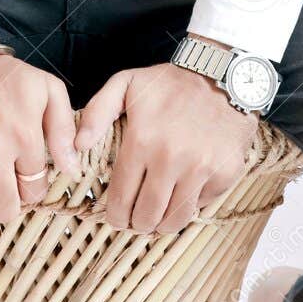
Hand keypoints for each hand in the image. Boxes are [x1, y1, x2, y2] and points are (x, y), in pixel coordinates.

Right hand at [0, 28, 79, 223]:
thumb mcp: (46, 89)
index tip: (24, 176)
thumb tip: (71, 169)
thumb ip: (64, 129)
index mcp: (24, 135)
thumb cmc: (4, 76)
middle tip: (3, 184)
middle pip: (4, 209)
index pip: (34, 190)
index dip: (31, 187)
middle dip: (7, 202)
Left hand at [73, 49, 257, 235]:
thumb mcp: (127, 83)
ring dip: (161, 225)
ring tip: (156, 219)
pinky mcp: (224, 174)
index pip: (122, 197)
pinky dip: (190, 207)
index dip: (115, 215)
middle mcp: (170, 158)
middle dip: (136, 224)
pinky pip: (201, 206)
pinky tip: (182, 196)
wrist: (223, 76)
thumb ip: (97, 112)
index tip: (116, 218)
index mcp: (142, 139)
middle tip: (135, 220)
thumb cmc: (171, 83)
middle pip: (146, 215)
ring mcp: (200, 168)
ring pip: (174, 219)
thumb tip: (79, 145)